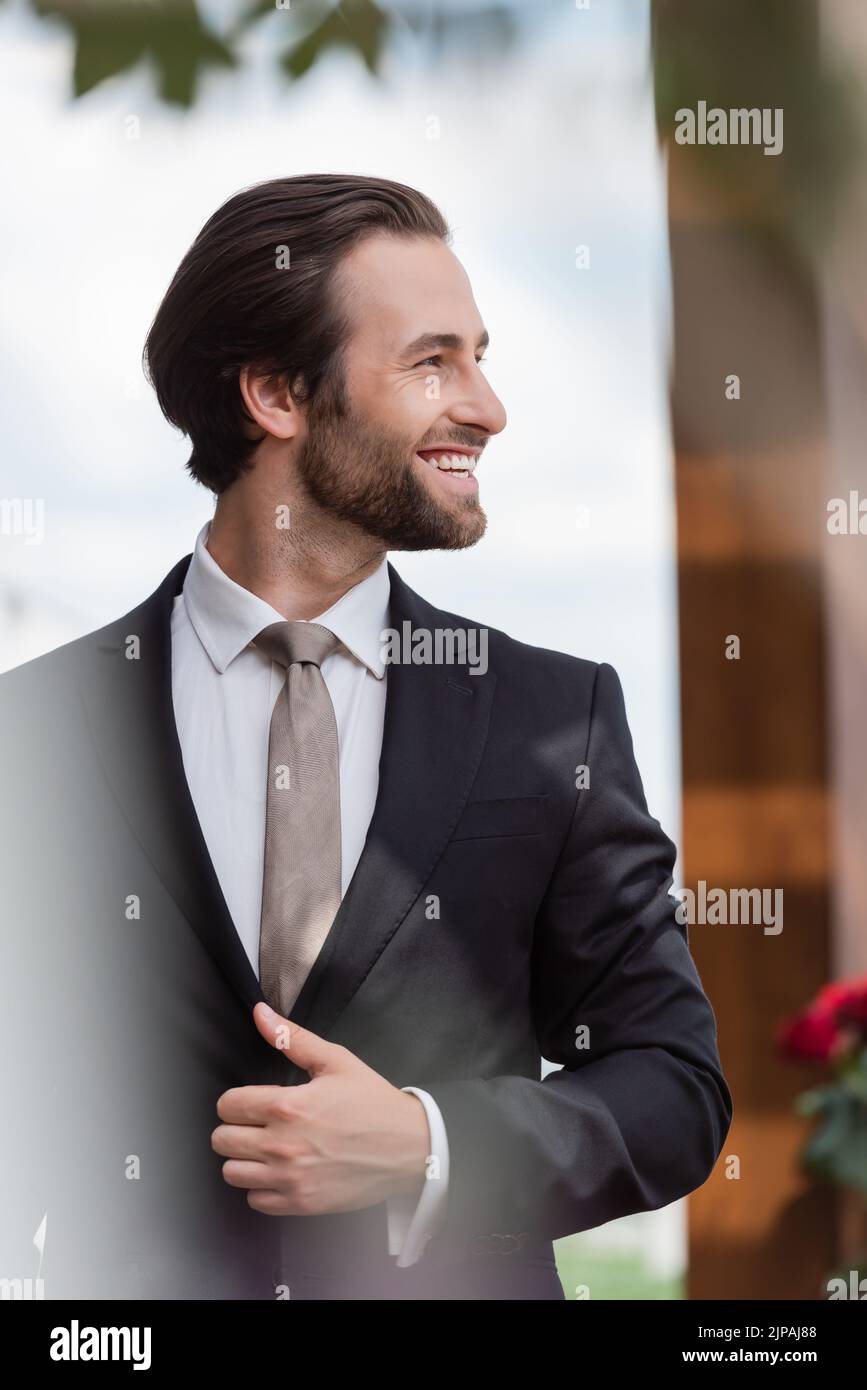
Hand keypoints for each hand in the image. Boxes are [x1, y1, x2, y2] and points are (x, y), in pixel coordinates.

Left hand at [211, 1002, 431, 1216]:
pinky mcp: (300, 1203)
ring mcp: (290, 1178)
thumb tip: (259, 1013)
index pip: (227, 1105)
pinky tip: (281, 1171)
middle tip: (259, 1124)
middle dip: (236, 1128)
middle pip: (221, 1140)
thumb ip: (290, 1037)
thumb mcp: (335, 1061)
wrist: (409, 1147)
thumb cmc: (373, 1102)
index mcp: (287, 1106)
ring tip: (266, 1148)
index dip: (236, 1100)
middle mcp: (282, 1145)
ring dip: (245, 1159)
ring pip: (232, 1173)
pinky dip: (262, 1187)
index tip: (252, 1102)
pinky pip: (255, 1200)